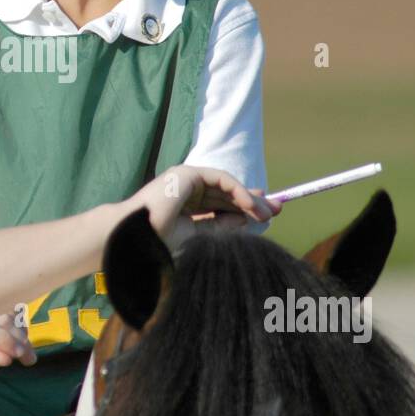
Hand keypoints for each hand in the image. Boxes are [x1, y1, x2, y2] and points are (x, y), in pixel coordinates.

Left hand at [0, 311, 36, 371]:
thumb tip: (6, 360)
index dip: (5, 342)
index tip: (19, 356)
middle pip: (2, 319)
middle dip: (19, 340)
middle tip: (30, 359)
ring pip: (9, 311)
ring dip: (21, 331)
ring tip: (25, 350)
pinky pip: (10, 305)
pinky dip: (18, 320)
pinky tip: (19, 334)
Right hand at [124, 166, 280, 250]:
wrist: (137, 237)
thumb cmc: (161, 241)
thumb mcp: (201, 236)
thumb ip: (222, 226)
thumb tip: (248, 218)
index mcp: (185, 206)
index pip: (220, 204)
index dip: (242, 208)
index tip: (265, 215)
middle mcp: (186, 190)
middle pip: (226, 194)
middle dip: (252, 202)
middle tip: (277, 209)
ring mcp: (186, 180)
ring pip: (226, 186)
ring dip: (249, 199)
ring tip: (269, 212)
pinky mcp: (188, 173)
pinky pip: (220, 179)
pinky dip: (238, 191)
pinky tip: (251, 204)